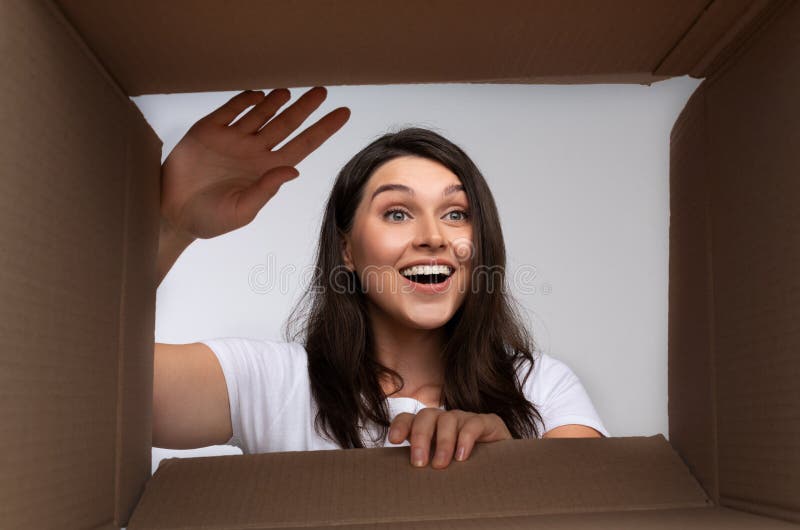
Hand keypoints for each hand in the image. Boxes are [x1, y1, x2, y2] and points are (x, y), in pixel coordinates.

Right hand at [160, 87, 349, 239]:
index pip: (302, 145)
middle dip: (305, 108)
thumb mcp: (242, 210)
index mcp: (266, 170)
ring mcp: (232, 139)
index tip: (342, 114)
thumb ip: (266, 189)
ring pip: (261, 113)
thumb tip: (293, 170)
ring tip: (290, 90)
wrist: (172, 213)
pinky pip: (230, 110)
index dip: (323, 130)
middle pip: (286, 124)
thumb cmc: (209, 219)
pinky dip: (244, 100)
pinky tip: (258, 95)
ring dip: (276, 100)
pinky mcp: (208, 130)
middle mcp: (253, 151)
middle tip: (323, 90)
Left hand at [387, 409, 511, 469]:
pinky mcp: (488, 422)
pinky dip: (465, 439)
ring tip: (441, 465)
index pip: (410, 419)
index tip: (394, 441)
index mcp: (430, 429)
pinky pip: (473, 424)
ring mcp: (466, 419)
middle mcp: (445, 420)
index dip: (400, 426)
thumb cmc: (466, 471)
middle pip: (426, 416)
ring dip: (442, 442)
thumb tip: (403, 482)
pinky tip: (462, 456)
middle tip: (419, 462)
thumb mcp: (442, 468)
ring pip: (448, 419)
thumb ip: (425, 465)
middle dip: (420, 437)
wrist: (502, 469)